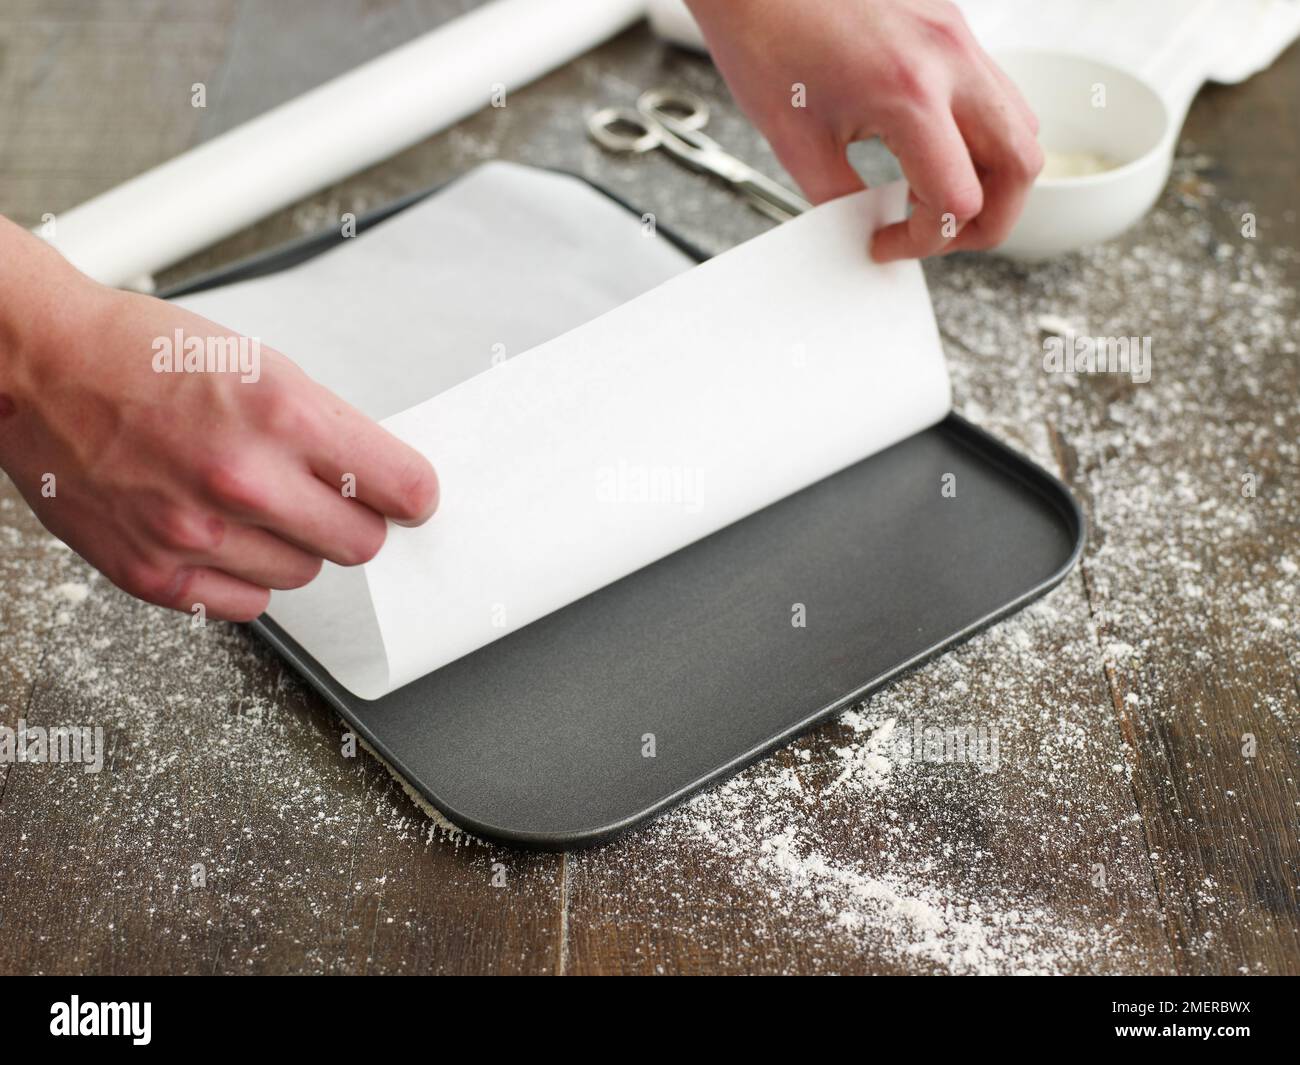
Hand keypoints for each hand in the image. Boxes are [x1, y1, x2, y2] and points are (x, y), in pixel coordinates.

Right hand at [0, 219, 438, 621]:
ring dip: (292, 545)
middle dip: (354, 521)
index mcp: (280, 413)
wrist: (39, 368)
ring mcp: (195, 532)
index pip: (401, 488)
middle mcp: (241, 478)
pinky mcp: (154, 574)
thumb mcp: (260, 364)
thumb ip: (328, 428)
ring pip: (305, 575)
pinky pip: (249, 605)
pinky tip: (220, 534)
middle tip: (325, 497)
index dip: (413, 495)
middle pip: (362, 544)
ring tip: (250, 502)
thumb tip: (386, 480)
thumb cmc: (142, 357)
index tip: (411, 499)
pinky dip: (245, 577)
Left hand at [685, 0, 1042, 258]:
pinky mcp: (952, 22)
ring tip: (935, 195)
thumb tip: (867, 232)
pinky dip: (980, 134)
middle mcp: (949, 59)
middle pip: (1021, 166)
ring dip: (992, 176)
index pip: (958, 200)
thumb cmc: (765, 39)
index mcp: (910, 94)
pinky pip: (995, 90)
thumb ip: (841, 199)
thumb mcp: (796, 143)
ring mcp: (958, 35)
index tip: (889, 243)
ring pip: (1022, 125)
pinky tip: (931, 147)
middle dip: (987, 220)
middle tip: (939, 236)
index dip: (926, 241)